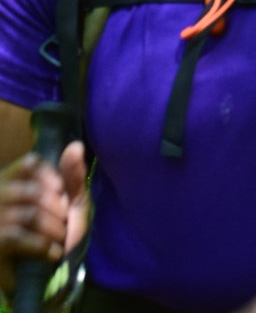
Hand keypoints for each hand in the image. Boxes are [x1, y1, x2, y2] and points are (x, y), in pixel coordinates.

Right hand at [0, 141, 87, 293]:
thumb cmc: (60, 234)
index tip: (63, 194)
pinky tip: (52, 252)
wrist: (49, 277)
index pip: (29, 164)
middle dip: (57, 208)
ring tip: (59, 239)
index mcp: (12, 182)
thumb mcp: (72, 204)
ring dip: (53, 229)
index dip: (51, 177)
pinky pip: (15, 237)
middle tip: (63, 223)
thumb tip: (75, 146)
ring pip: (27, 214)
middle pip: (30, 191)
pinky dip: (42, 245)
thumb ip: (72, 176)